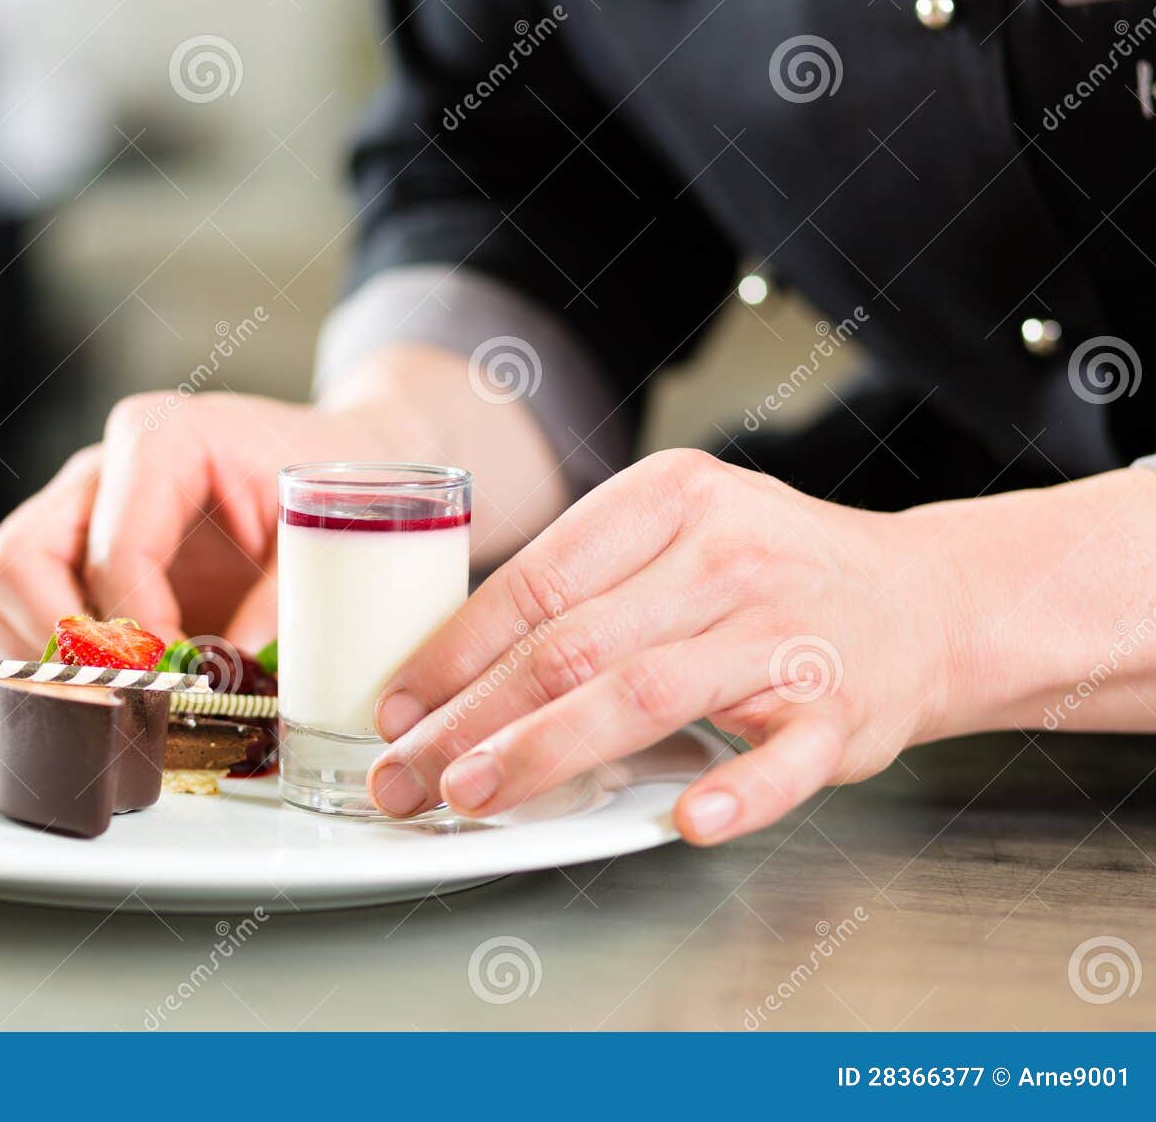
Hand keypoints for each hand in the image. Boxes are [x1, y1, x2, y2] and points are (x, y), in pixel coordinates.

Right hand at [0, 392, 405, 654]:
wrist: (332, 456)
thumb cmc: (322, 481)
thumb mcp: (322, 531)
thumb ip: (285, 603)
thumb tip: (230, 679)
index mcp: (163, 439)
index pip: (114, 550)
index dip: (136, 631)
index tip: (175, 676)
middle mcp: (99, 469)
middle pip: (20, 559)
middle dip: (65, 643)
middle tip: (129, 690)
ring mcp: (72, 508)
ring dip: (37, 650)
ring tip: (115, 684)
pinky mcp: (65, 549)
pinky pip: (3, 603)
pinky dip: (32, 649)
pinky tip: (102, 671)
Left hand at [366, 448, 974, 843]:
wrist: (925, 599)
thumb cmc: (772, 573)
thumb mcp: (677, 536)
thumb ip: (585, 587)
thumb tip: (453, 672)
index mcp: (667, 500)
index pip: (536, 582)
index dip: (454, 654)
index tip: (396, 708)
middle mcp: (723, 554)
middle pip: (573, 644)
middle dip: (473, 718)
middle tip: (408, 775)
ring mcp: (785, 631)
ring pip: (648, 693)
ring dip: (550, 751)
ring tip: (475, 794)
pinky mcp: (842, 706)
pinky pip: (783, 755)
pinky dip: (737, 790)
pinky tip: (687, 822)